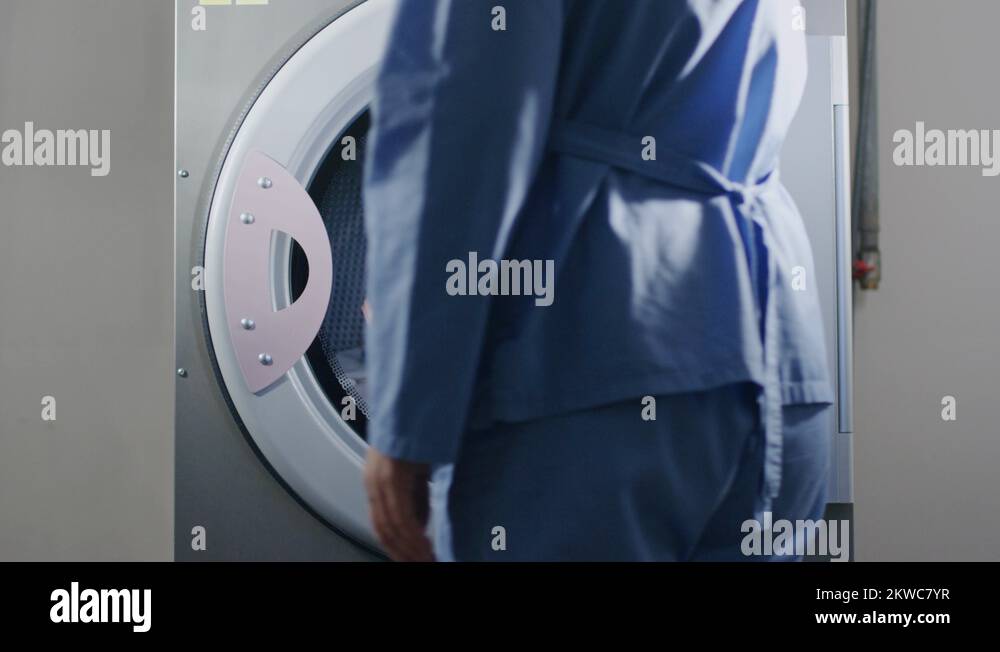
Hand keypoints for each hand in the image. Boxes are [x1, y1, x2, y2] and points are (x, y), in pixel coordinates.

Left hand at [363, 447, 434, 561]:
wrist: (412, 408)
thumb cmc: (416, 436)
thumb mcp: (416, 474)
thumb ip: (417, 499)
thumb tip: (420, 525)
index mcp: (376, 483)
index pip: (381, 526)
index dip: (395, 547)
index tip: (410, 559)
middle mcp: (374, 484)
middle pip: (383, 531)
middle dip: (403, 553)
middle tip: (420, 564)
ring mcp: (381, 481)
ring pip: (392, 527)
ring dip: (410, 548)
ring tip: (426, 559)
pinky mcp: (392, 477)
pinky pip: (401, 514)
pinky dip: (413, 534)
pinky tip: (424, 544)